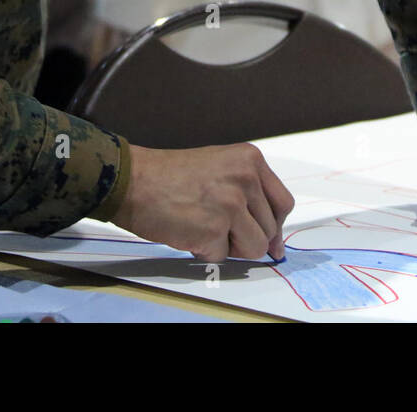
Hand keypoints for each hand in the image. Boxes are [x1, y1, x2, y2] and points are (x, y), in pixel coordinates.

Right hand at [110, 143, 294, 261]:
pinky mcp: (213, 228)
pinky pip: (222, 256)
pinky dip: (204, 251)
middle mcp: (246, 179)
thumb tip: (274, 242)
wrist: (132, 180)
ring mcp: (231, 204)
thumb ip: (250, 195)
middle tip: (217, 226)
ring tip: (203, 227)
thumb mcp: (221, 169)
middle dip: (247, 237)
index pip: (284, 203)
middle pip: (270, 229)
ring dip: (229, 246)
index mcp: (251, 160)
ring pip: (254, 247)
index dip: (274, 225)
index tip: (266, 237)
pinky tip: (188, 231)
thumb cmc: (171, 177)